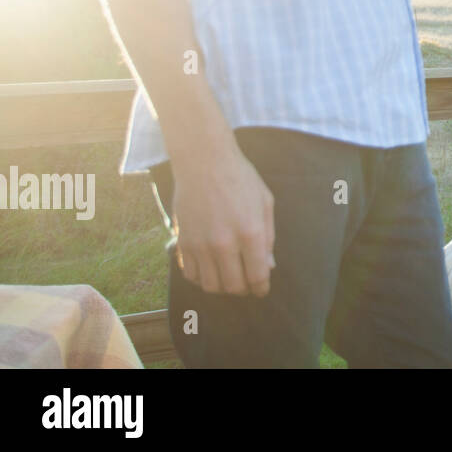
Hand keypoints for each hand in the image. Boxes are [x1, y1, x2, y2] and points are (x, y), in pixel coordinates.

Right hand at [169, 141, 275, 296]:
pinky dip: (201, 278)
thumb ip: (268, 237)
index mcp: (250, 233)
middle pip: (233, 286)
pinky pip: (190, 274)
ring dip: (222, 287)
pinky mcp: (183, 242)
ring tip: (229, 277)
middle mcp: (224, 243)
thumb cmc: (240, 179)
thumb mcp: (265, 203)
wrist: (204, 161)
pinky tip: (210, 268)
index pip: (257, 276)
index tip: (261, 289)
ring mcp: (200, 244)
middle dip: (243, 290)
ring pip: (210, 285)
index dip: (261, 288)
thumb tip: (268, 266)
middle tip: (247, 283)